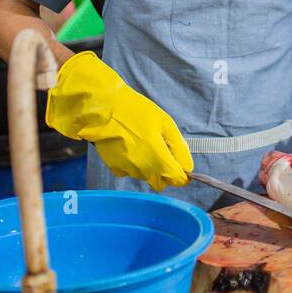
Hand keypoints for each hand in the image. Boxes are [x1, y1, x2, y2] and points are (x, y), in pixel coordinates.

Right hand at [45, 51, 192, 191]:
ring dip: (149, 167)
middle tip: (163, 152)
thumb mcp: (165, 123)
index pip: (177, 180)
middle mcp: (143, 170)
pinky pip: (130, 171)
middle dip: (166, 173)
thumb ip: (179, 148)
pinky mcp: (114, 168)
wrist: (104, 109)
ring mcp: (127, 170)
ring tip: (143, 143)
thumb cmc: (136, 111)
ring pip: (146, 177)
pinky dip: (134, 164)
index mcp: (158, 159)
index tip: (179, 162)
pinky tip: (130, 147)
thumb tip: (188, 167)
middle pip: (161, 183)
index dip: (182, 173)